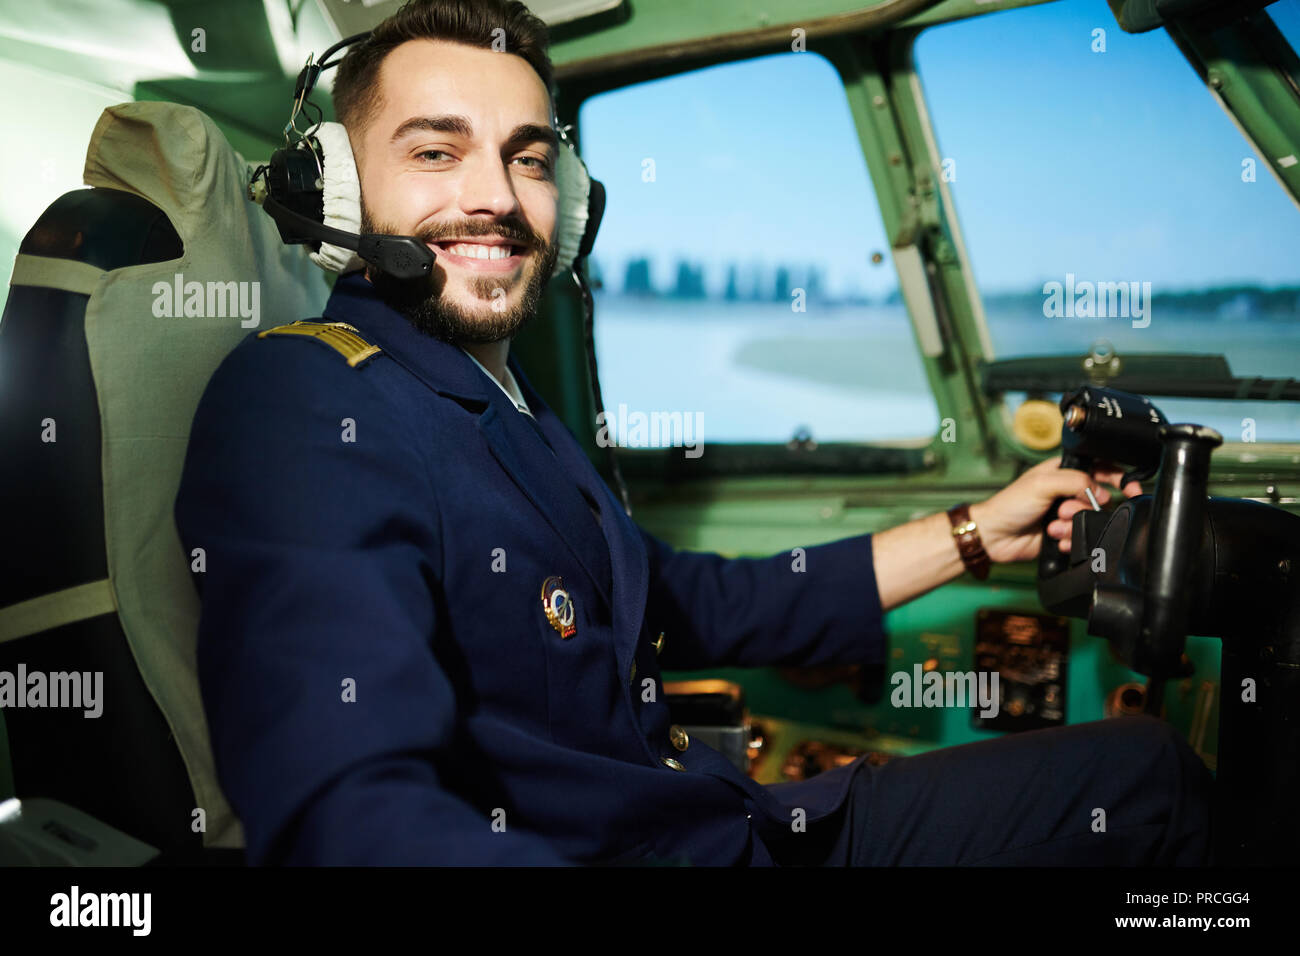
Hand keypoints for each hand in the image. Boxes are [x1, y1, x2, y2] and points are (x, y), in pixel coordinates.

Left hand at [969, 458, 1142, 563]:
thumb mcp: (1043, 483)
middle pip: (1101, 497)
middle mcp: (1068, 491)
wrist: (995, 536)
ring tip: (1053, 526)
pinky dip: (1071, 540)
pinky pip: (1081, 537)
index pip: (1101, 466)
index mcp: (1064, 471)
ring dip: (1074, 525)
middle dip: (1087, 507)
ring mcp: (1066, 513)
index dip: (1119, 476)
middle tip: (1066, 510)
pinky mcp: (1064, 533)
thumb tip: (1099, 491)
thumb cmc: (1011, 504)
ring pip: (1091, 520)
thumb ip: (1076, 481)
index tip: (1130, 489)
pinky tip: (1056, 539)